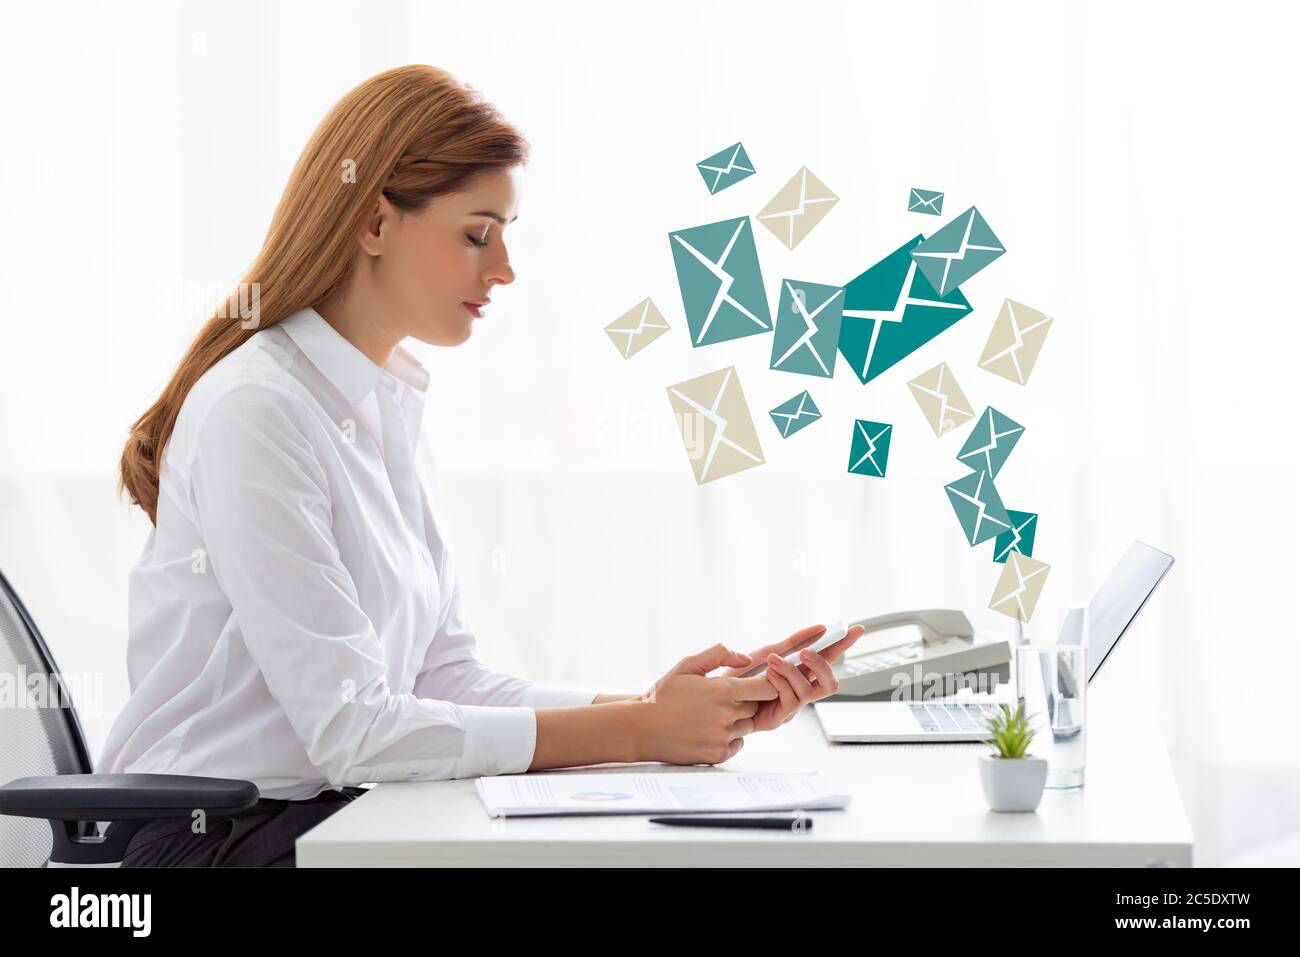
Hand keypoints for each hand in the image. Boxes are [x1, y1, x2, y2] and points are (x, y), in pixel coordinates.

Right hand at [635, 644, 778, 765]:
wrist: (640, 728)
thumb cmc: (663, 695)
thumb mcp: (687, 665)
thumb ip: (719, 655)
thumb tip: (747, 658)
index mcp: (723, 690)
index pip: (767, 688)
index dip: (765, 685)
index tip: (755, 684)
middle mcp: (727, 715)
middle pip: (756, 708)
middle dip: (744, 702)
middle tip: (720, 700)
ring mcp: (723, 737)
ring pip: (746, 727)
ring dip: (735, 721)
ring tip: (708, 716)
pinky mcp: (718, 755)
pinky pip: (736, 744)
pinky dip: (727, 738)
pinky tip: (705, 730)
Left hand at [722, 623, 864, 731]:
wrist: (717, 695)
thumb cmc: (742, 675)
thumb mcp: (769, 652)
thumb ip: (794, 642)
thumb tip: (819, 628)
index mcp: (801, 674)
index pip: (829, 659)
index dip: (844, 645)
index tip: (856, 629)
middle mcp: (801, 691)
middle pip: (830, 682)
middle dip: (823, 664)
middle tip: (807, 652)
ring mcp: (791, 706)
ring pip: (810, 691)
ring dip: (793, 671)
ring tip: (774, 660)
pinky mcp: (778, 717)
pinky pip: (790, 700)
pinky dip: (781, 682)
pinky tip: (768, 674)